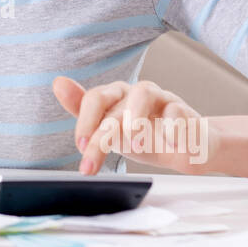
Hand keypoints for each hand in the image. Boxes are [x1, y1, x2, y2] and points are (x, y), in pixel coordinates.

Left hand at [52, 76, 210, 174]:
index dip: (85, 122)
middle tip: (92, 162)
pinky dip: (173, 126)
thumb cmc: (146, 136)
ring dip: (135, 120)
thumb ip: (84, 114)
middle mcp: (135, 93)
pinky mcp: (184, 111)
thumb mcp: (111, 132)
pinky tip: (169, 143)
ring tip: (134, 145)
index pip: (94, 99)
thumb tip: (58, 83)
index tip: (81, 148)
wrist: (189, 146)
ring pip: (144, 92)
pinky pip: (178, 110)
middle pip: (114, 105)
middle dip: (101, 136)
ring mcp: (161, 99)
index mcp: (116, 96)